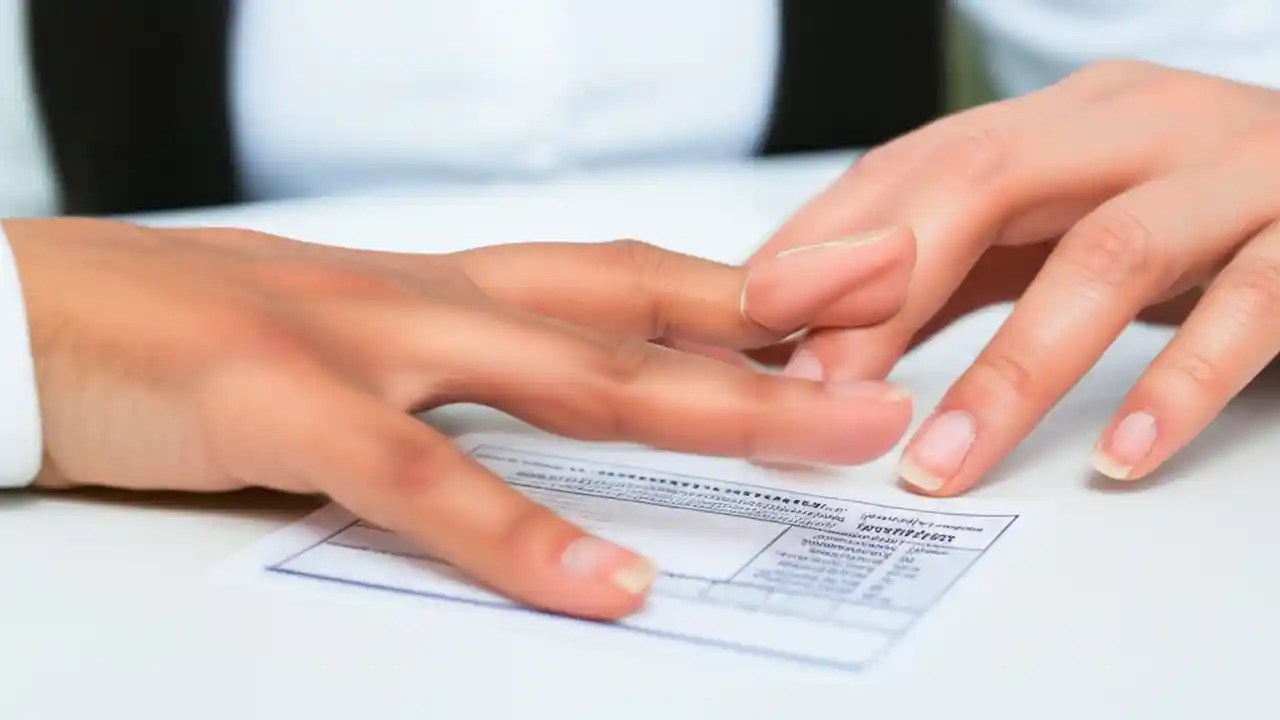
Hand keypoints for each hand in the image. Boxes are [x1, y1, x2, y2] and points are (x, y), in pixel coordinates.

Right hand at [5, 217, 914, 618]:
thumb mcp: (344, 342)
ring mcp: (358, 344)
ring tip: (824, 445)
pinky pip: (421, 482)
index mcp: (441, 288)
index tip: (844, 310)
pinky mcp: (275, 406)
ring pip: (565, 381)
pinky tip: (605, 586)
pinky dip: (517, 538)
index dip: (739, 290)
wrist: (24, 307)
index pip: (623, 277)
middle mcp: (425, 300)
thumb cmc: (190, 331)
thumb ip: (445, 375)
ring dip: (706, 412)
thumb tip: (540, 416)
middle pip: (634, 319)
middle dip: (773, 346)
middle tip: (892, 371)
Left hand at [753, 60, 1279, 494]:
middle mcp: (1134, 127)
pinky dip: (1178, 387)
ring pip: (1104, 257)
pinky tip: (1120, 455)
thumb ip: (948, 274)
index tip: (754, 328)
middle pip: (984, 185)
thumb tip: (817, 343)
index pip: (912, 167)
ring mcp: (1229, 176)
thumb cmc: (1190, 211)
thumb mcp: (1049, 227)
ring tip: (938, 465)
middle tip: (817, 392)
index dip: (825, 245)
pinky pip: (1246, 309)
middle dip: (884, 290)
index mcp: (1056, 121)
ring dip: (1008, 374)